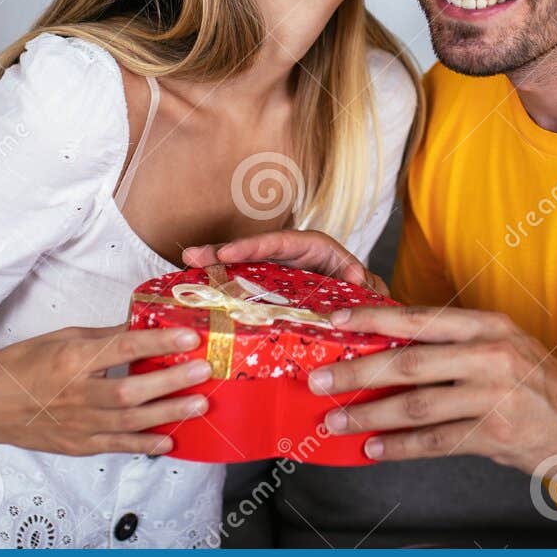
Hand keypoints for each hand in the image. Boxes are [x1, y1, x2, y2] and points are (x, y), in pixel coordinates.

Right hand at [0, 323, 213, 455]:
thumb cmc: (22, 365)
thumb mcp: (62, 338)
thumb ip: (105, 337)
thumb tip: (142, 326)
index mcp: (71, 360)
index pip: (122, 348)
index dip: (157, 341)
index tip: (188, 335)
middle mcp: (76, 394)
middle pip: (130, 391)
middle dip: (171, 381)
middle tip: (204, 370)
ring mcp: (76, 424)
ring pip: (129, 422)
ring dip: (168, 414)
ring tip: (199, 405)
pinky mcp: (76, 445)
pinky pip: (115, 446)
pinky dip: (142, 445)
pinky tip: (168, 441)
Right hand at [182, 229, 388, 294]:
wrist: (364, 314)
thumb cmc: (367, 295)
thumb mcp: (369, 287)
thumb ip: (365, 283)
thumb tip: (357, 277)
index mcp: (317, 249)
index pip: (283, 242)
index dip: (254, 245)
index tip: (228, 252)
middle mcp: (294, 258)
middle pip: (255, 251)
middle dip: (224, 252)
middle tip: (191, 256)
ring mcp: (279, 275)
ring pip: (246, 268)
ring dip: (218, 269)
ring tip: (187, 268)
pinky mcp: (271, 294)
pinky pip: (246, 290)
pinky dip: (225, 291)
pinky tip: (201, 296)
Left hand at [304, 305, 556, 471]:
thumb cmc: (542, 386)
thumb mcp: (507, 347)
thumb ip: (458, 344)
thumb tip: (393, 344)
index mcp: (490, 326)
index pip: (420, 318)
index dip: (374, 318)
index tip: (337, 321)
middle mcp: (491, 356)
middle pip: (409, 363)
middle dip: (356, 372)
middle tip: (318, 379)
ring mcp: (493, 397)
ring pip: (415, 406)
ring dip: (369, 416)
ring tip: (335, 420)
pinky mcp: (494, 434)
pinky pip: (434, 443)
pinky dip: (398, 447)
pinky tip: (373, 449)